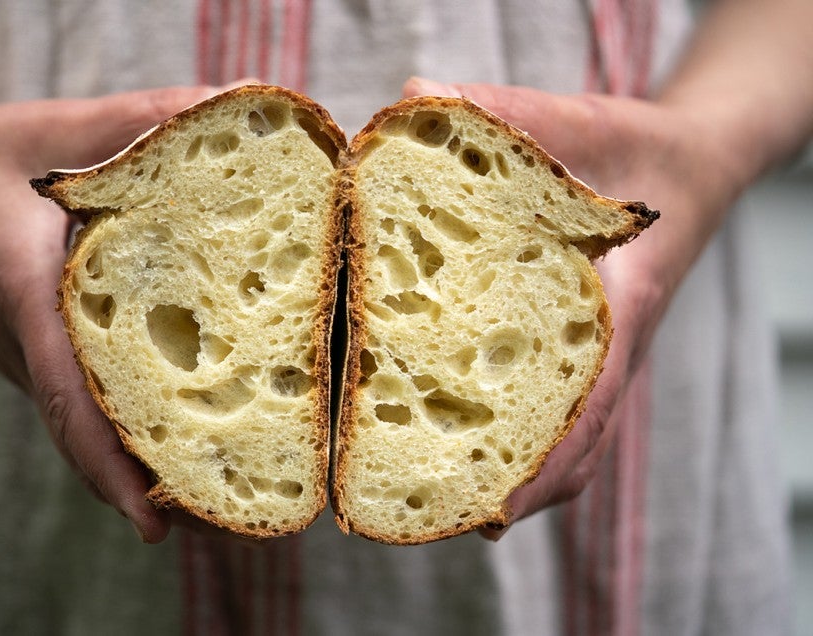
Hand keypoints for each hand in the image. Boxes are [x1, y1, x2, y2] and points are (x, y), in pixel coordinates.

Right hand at [0, 83, 245, 541]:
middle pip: (87, 434)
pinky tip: (178, 437)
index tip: (153, 522)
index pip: (69, 396)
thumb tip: (227, 102)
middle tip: (228, 520)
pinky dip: (125, 433)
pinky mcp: (36, 349)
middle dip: (151, 485)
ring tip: (220, 496)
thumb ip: (136, 119)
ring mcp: (27, 355)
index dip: (109, 465)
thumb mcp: (52, 128)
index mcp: (25, 297)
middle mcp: (25, 344)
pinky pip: (82, 402)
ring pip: (85, 425)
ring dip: (143, 465)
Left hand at [402, 78, 740, 534]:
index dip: (547, 461)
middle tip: (444, 523)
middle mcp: (607, 347)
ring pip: (565, 437)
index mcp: (619, 307)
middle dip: (514, 489)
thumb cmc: (634, 154)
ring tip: (446, 509)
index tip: (495, 511)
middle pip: (570, 444)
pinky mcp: (579, 347)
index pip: (589, 399)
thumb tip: (416, 96)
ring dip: (515, 475)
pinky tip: (465, 446)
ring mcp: (595, 354)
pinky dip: (524, 442)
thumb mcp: (579, 123)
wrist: (683, 168)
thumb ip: (507, 111)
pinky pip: (560, 411)